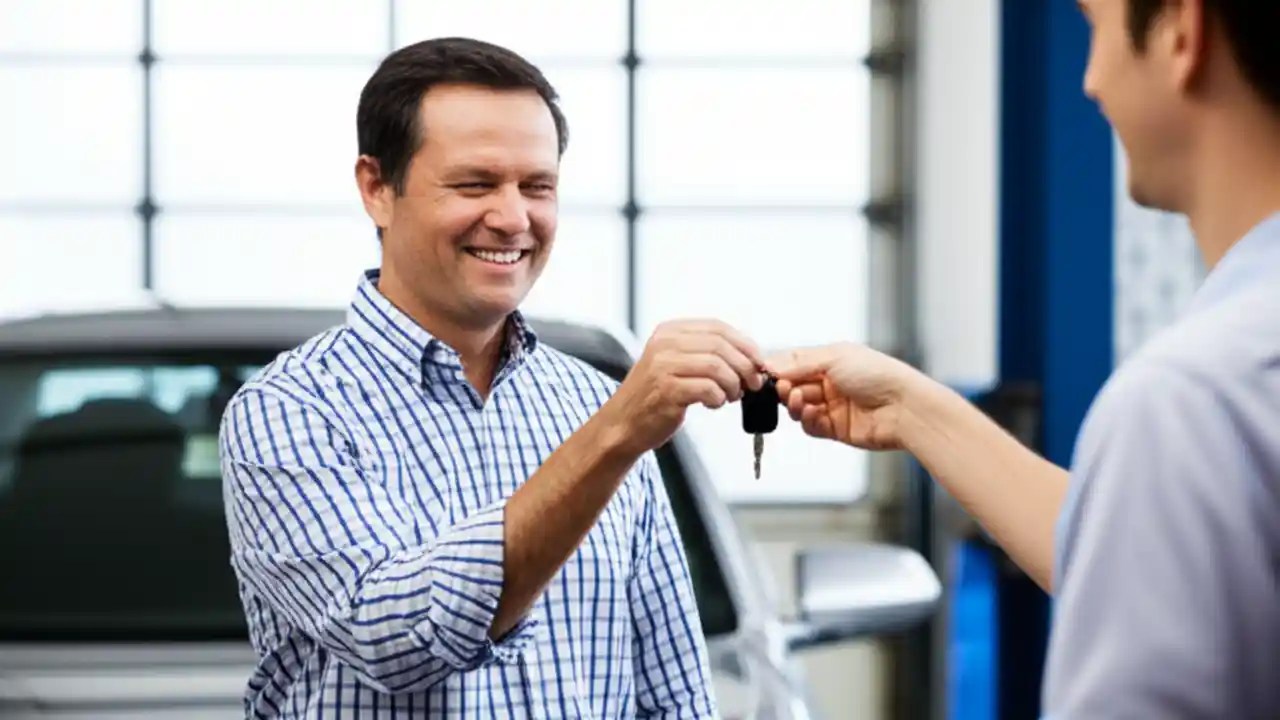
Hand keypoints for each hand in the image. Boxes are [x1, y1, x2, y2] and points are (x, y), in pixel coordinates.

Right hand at [603, 319, 765, 454]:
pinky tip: (713, 404)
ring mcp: (663, 366)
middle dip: (745, 366)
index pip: (718, 327)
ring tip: (730, 396)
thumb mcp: (676, 363)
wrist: (624, 424)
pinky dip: (719, 398)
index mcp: (669, 331)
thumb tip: (752, 357)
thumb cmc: (657, 396)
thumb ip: (706, 354)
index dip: (745, 344)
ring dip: (733, 384)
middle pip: (721, 345)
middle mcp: (664, 344)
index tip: (759, 362)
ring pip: (717, 366)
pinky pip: (708, 389)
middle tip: (753, 384)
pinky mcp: (666, 390)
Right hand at [766, 342, 925, 450]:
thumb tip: (771, 364)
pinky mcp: (836, 428)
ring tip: (797, 399)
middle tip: (782, 388)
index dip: (779, 369)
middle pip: (793, 386)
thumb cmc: (878, 374)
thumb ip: (800, 363)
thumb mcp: (835, 357)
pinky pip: (811, 426)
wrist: (904, 407)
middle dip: (784, 387)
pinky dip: (807, 420)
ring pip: (799, 407)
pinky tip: (812, 413)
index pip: (794, 363)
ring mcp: (832, 406)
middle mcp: (830, 383)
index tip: (765, 372)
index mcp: (830, 361)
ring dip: (794, 404)